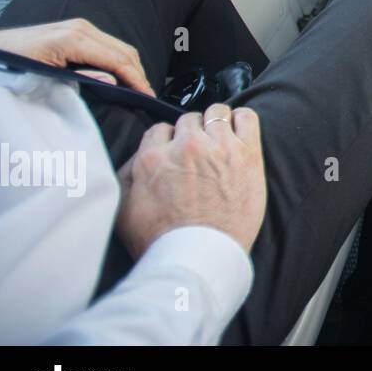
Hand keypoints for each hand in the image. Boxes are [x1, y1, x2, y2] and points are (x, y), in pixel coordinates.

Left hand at [0, 19, 152, 95]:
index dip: (137, 79)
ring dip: (131, 67)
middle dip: (139, 73)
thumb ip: (82, 78)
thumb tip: (113, 82)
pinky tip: (121, 74)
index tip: (147, 95)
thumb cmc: (10, 64)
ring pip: (119, 46)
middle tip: (147, 95)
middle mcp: (81, 28)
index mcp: (75, 38)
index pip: (119, 59)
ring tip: (137, 87)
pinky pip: (108, 44)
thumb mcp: (46, 77)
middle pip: (125, 50)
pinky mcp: (76, 30)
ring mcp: (80, 27)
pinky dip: (120, 60)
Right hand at [116, 104, 266, 255]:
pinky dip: (242, 121)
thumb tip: (137, 158)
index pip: (160, 129)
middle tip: (199, 155)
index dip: (168, 142)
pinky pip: (247, 117)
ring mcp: (219, 147)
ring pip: (217, 112)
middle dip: (192, 134)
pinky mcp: (248, 153)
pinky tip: (239, 135)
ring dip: (217, 125)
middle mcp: (186, 147)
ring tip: (220, 144)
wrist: (199, 257)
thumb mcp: (123, 210)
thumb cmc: (161, 241)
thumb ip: (126, 176)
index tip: (175, 154)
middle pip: (189, 120)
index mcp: (153, 157)